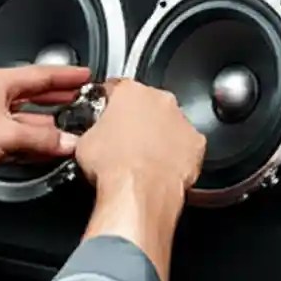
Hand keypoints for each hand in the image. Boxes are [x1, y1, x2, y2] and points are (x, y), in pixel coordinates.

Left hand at [0, 65, 92, 188]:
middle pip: (34, 96)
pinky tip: (45, 151)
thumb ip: (42, 139)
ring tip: (69, 131)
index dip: (65, 75)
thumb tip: (66, 142)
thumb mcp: (7, 133)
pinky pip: (16, 140)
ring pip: (25, 121)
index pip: (40, 75)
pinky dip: (32, 145)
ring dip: (46, 128)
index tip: (83, 75)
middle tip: (80, 99)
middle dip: (58, 99)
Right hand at [75, 78, 205, 198]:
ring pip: (170, 122)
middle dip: (138, 118)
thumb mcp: (84, 144)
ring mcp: (181, 120)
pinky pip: (187, 144)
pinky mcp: (196, 143)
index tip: (106, 114)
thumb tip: (87, 138)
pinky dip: (178, 153)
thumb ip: (90, 131)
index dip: (109, 103)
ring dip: (160, 135)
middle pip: (147, 103)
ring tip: (145, 158)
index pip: (117, 88)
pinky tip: (164, 167)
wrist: (138, 192)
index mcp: (130, 92)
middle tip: (125, 140)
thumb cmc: (113, 166)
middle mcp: (159, 100)